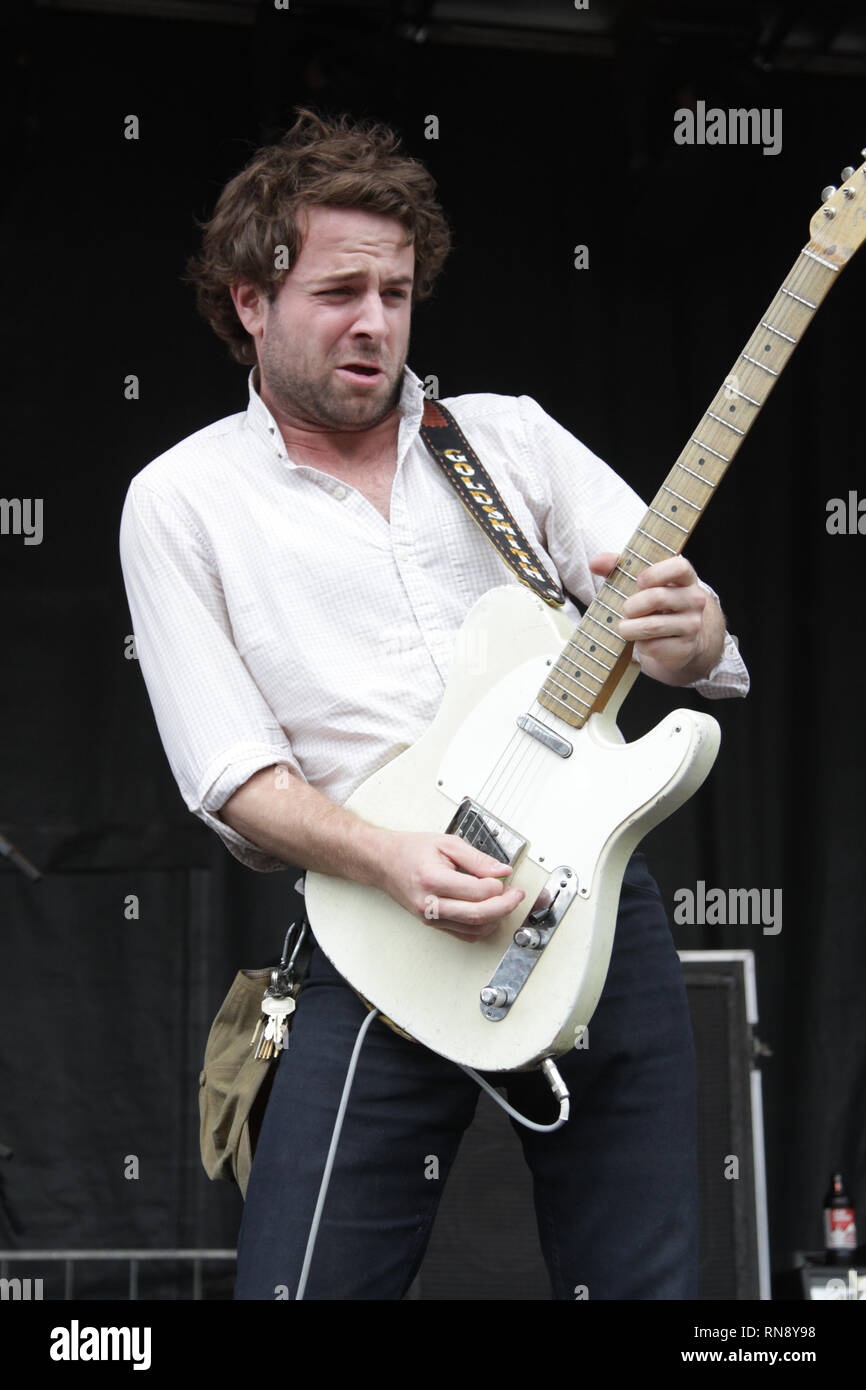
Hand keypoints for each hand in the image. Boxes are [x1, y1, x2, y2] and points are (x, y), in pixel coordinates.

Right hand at [375, 830, 525, 941]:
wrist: (383, 862)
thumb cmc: (410, 851)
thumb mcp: (446, 843)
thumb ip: (477, 858)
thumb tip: (502, 871)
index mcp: (432, 879)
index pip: (476, 892)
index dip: (498, 887)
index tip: (505, 880)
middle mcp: (430, 903)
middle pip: (478, 915)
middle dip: (505, 906)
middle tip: (516, 895)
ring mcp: (430, 917)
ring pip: (474, 928)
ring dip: (496, 918)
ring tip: (504, 902)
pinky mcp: (433, 924)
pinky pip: (465, 934)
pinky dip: (482, 926)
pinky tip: (490, 913)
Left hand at [588, 552, 724, 685]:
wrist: (682, 638)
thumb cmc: (657, 604)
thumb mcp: (642, 584)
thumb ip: (619, 568)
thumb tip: (595, 562)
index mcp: (686, 578)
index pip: (679, 567)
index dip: (656, 572)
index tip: (638, 581)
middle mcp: (695, 600)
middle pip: (658, 597)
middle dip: (632, 605)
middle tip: (626, 610)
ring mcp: (692, 625)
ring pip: (653, 626)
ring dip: (630, 628)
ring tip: (625, 627)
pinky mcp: (685, 648)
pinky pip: (654, 646)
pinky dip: (641, 645)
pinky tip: (642, 641)